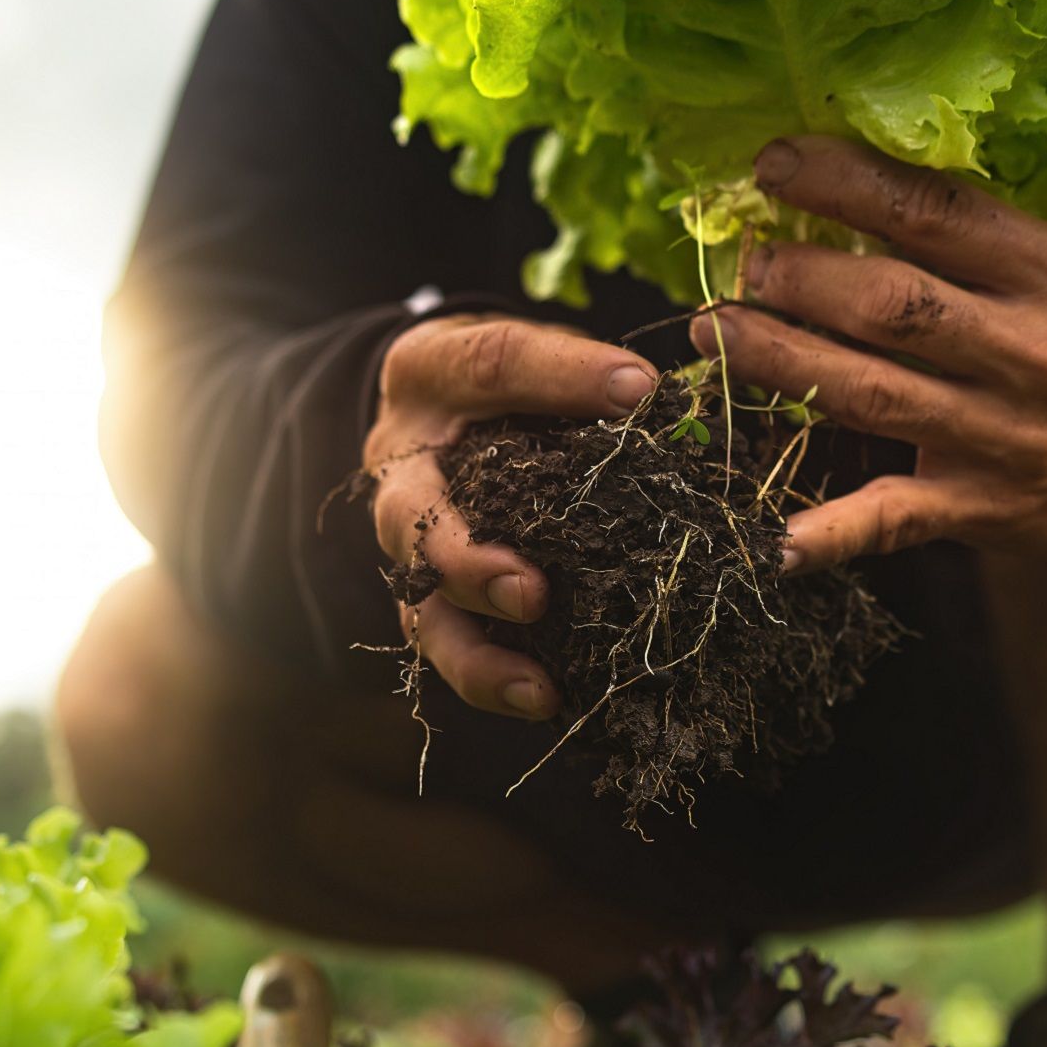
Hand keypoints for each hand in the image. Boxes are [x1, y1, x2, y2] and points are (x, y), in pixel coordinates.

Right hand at [364, 315, 655, 718]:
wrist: (441, 407)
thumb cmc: (501, 380)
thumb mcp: (532, 347)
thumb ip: (575, 367)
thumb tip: (645, 394)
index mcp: (428, 375)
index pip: (490, 366)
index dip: (562, 377)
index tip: (637, 390)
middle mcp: (401, 467)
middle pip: (414, 521)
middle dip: (468, 565)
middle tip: (530, 593)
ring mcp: (408, 543)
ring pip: (421, 610)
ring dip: (475, 655)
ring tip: (535, 689)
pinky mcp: (429, 596)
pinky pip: (448, 647)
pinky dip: (491, 679)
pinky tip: (546, 699)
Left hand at [691, 137, 1046, 575]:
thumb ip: (978, 237)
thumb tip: (847, 181)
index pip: (938, 213)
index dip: (846, 185)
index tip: (773, 165)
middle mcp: (1036, 354)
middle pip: (895, 307)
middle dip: (802, 280)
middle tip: (743, 264)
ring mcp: (1006, 440)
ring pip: (874, 397)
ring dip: (782, 364)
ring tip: (718, 335)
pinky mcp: (983, 511)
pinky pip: (894, 519)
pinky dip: (829, 532)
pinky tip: (769, 538)